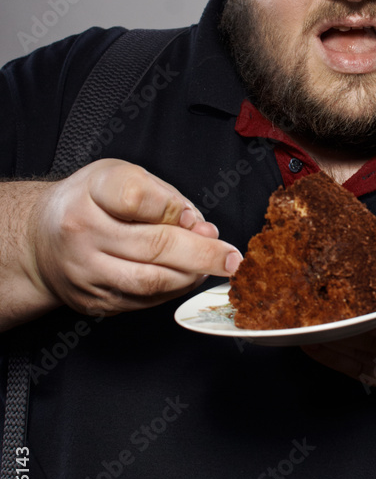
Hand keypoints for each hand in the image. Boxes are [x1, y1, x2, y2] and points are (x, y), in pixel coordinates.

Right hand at [25, 159, 242, 316]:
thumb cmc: (89, 202)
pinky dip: (172, 290)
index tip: (195, 218)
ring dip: (191, 276)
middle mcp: (82, 233)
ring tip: (213, 267)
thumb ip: (163, 197)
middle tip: (232, 258)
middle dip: (202, 254)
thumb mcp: (119, 177)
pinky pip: (143, 301)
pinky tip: (187, 277)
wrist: (39, 241)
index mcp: (90, 192)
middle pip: (153, 246)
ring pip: (151, 281)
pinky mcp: (93, 301)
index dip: (174, 209)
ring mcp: (85, 272)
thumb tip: (201, 228)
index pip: (137, 198)